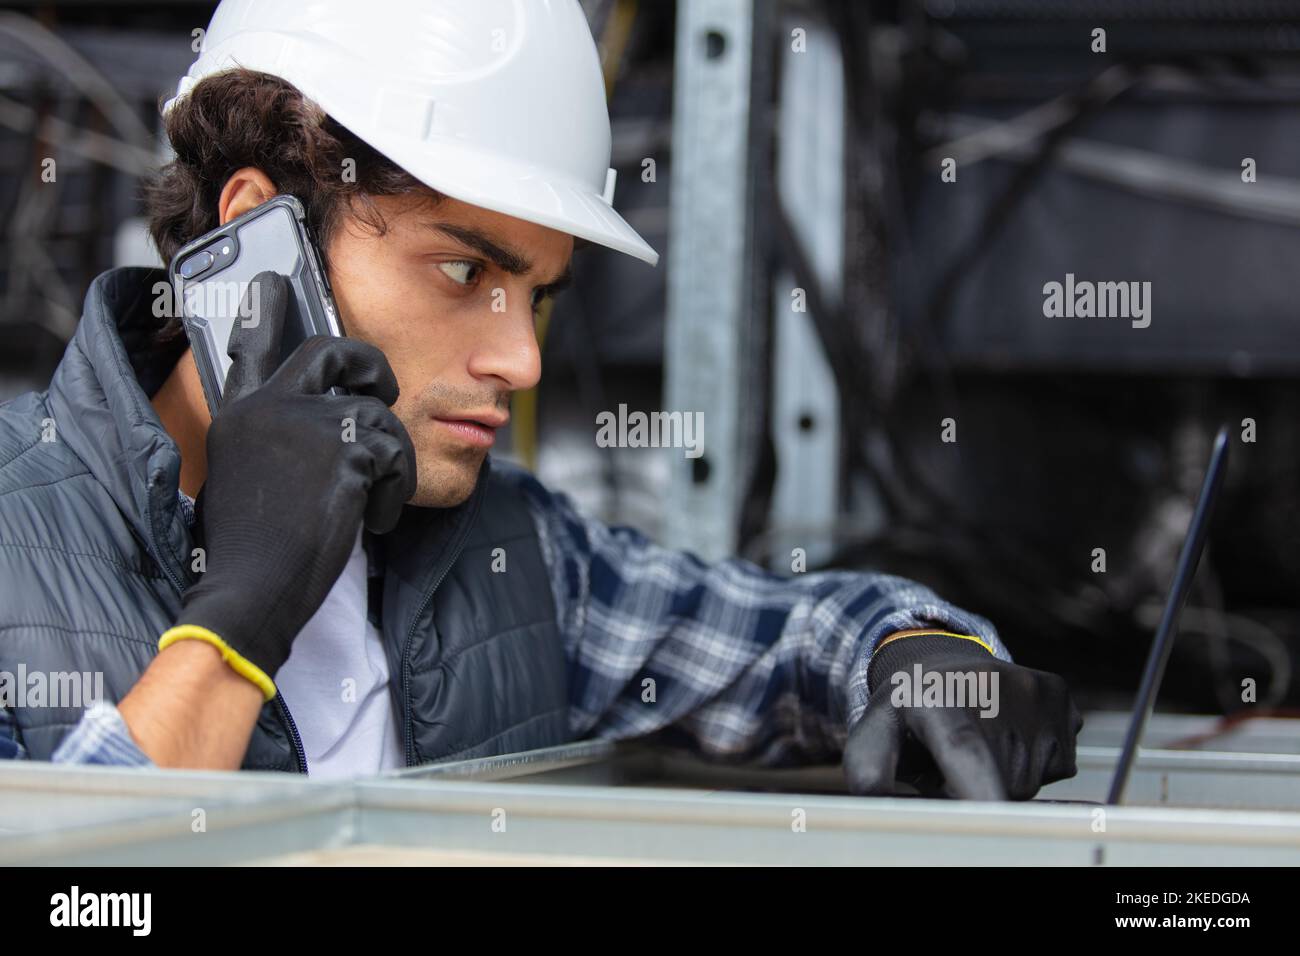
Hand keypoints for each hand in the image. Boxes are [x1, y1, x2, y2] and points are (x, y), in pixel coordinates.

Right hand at [174, 271, 416, 689]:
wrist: (252, 591)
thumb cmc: (252, 551)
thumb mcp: (247, 480)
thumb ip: (274, 441)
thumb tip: (322, 428)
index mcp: (241, 414)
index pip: (257, 348)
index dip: (268, 316)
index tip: (273, 284)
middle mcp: (270, 407)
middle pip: (333, 352)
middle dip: (369, 365)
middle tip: (383, 391)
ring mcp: (308, 424)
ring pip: (380, 417)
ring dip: (389, 460)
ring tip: (369, 501)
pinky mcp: (344, 451)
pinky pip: (394, 456)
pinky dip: (393, 491)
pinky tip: (372, 518)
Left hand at [843, 634, 1082, 799]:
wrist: (941, 660)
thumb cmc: (906, 709)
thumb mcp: (876, 731)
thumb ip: (871, 768)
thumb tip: (873, 798)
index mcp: (934, 693)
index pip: (963, 748)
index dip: (978, 789)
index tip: (989, 815)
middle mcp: (988, 681)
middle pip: (998, 784)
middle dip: (976, 791)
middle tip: (952, 764)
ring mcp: (1029, 688)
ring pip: (1027, 781)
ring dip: (1003, 778)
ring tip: (977, 745)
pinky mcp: (1058, 695)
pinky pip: (1056, 765)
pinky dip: (1033, 763)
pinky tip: (1007, 734)